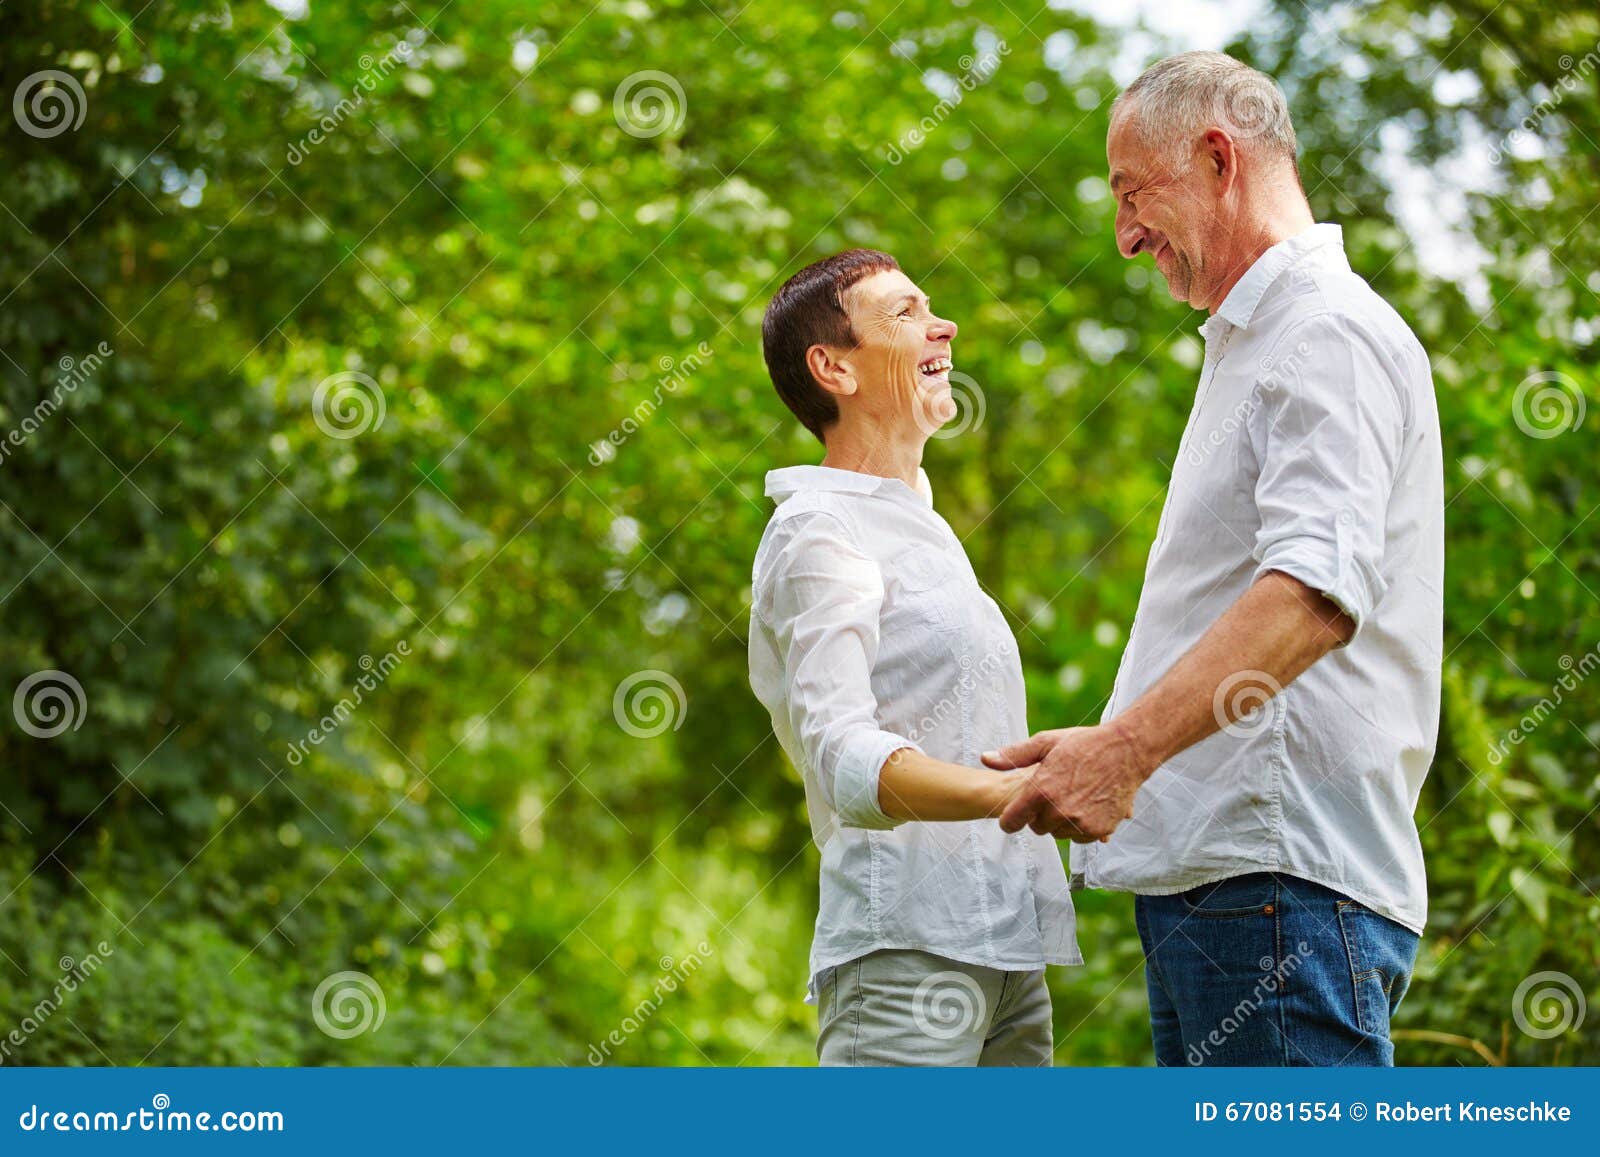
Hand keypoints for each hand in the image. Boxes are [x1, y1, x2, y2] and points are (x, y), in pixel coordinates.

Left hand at [981, 721, 1154, 841]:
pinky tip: (1087, 806)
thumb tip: (984, 758)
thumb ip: (1013, 755)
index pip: (1011, 821)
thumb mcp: (1046, 742)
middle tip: (1054, 794)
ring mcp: (1080, 822)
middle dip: (1040, 815)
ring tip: (1073, 797)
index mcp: (1041, 790)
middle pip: (1036, 828)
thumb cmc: (1084, 744)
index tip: (1015, 816)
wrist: (1127, 751)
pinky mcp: (1099, 830)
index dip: (1011, 819)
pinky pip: (1079, 837)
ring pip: (1058, 833)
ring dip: (1061, 821)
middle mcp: (1059, 810)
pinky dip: (1080, 826)